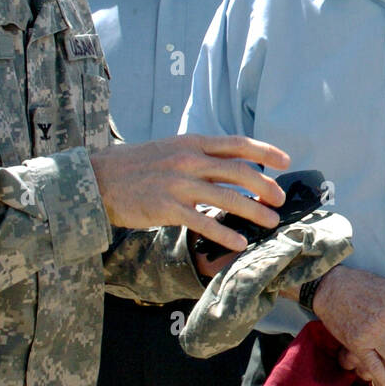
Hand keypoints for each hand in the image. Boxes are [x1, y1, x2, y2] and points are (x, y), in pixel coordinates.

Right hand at [91, 134, 289, 251]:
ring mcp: (178, 184)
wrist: (98, 179)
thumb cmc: (136, 165)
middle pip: (239, 171)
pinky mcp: (166, 207)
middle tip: (280, 199)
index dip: (265, 152)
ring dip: (253, 211)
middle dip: (265, 186)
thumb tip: (230, 165)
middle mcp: (188, 160)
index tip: (286, 161)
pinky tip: (239, 242)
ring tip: (270, 221)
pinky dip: (225, 233)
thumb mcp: (170, 148)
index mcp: (192, 142)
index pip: (237, 143)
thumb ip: (198, 154)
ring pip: (227, 197)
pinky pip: (203, 222)